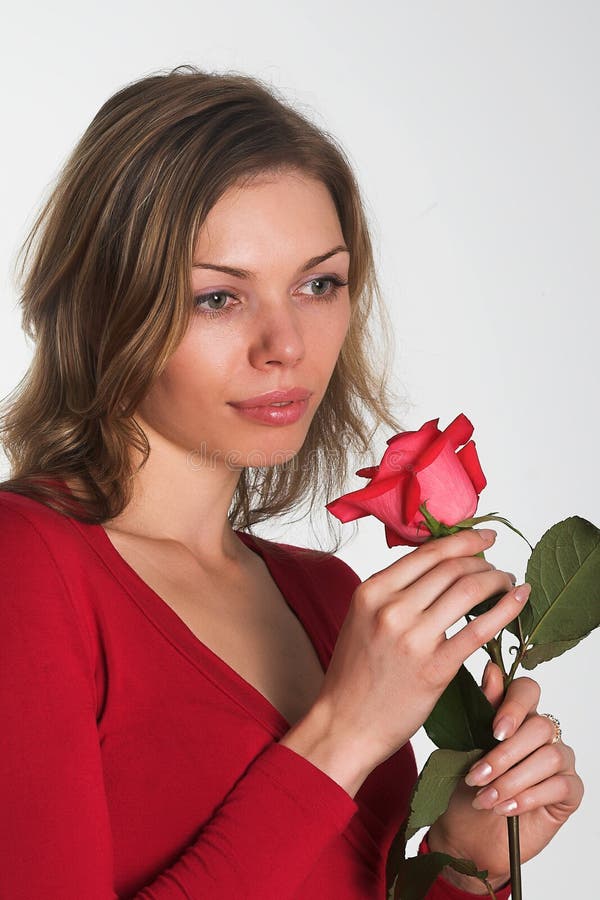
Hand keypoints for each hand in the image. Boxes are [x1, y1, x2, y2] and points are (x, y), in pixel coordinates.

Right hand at [282, 528, 525, 793]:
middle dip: (483, 562)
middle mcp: (390, 608)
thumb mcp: (361, 619)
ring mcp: (413, 638)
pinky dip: (506, 610)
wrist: (344, 725)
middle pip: (451, 567)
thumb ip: (393, 592)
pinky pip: (479, 630)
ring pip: (468, 590)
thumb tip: (437, 568)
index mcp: (371, 591)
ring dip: (496, 581)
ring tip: (508, 584)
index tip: (484, 537)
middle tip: (498, 567)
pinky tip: (518, 601)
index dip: (463, 540)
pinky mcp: (434, 668)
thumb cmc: (354, 676)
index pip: (427, 553)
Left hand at [427, 662, 583, 891]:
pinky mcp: (569, 792)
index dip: (514, 706)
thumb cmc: (465, 786)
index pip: (528, 690)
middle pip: (539, 726)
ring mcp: (559, 761)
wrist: (466, 833)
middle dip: (505, 754)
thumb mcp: (464, 745)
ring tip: (485, 798)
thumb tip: (492, 668)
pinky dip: (529, 797)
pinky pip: (561, 785)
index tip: (494, 731)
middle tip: (477, 776)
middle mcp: (542, 733)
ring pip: (550, 756)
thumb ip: (482, 708)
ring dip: (513, 780)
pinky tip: (505, 809)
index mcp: (516, 714)